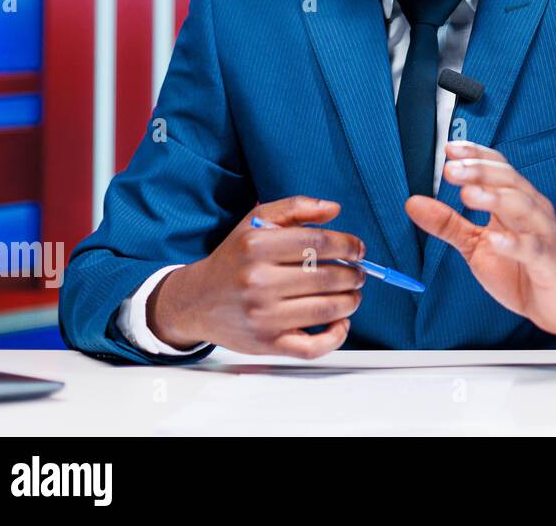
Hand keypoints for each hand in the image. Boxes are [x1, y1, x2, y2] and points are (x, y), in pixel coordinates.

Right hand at [149, 196, 366, 358]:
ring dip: (351, 301)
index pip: (318, 243)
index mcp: (257, 246)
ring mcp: (262, 315)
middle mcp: (258, 281)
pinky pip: (312, 347)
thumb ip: (296, 208)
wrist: (196, 301)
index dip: (348, 245)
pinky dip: (335, 336)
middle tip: (358, 273)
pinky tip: (341, 322)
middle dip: (354, 274)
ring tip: (352, 294)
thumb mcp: (257, 222)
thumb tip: (334, 209)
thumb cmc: (234, 259)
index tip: (358, 249)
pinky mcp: (266, 344)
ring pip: (326, 309)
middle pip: (327, 277)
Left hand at [405, 140, 555, 343]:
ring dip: (495, 198)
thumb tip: (413, 203)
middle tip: (450, 169)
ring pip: (523, 207)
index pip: (498, 169)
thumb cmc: (521, 270)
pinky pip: (533, 249)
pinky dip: (514, 244)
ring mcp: (543, 236)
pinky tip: (495, 239)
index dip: (476, 156)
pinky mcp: (548, 263)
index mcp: (516, 202)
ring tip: (468, 194)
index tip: (450, 150)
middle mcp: (532, 212)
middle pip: (508, 181)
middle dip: (479, 172)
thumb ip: (447, 223)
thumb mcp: (476, 246)